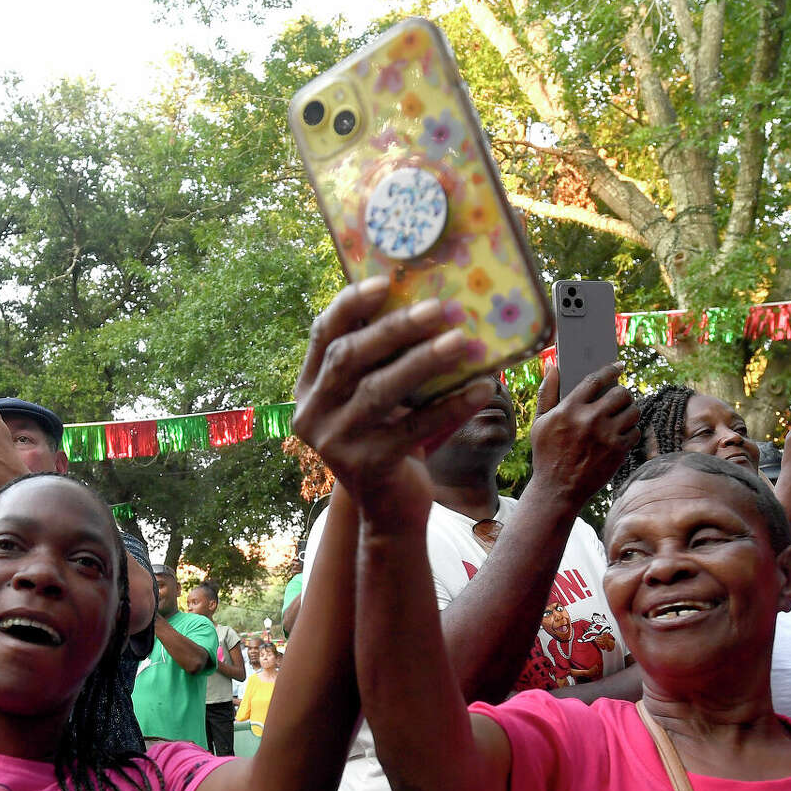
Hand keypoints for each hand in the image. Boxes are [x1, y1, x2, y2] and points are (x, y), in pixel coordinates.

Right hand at [292, 277, 494, 533]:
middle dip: (395, 328)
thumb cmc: (390, 438)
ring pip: (378, 391)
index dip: (351, 304)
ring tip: (462, 341)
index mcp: (309, 388)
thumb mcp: (379, 397)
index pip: (323, 334)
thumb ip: (386, 360)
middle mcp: (312, 413)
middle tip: (438, 307)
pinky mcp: (367, 466)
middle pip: (348, 358)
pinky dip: (450, 405)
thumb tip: (435, 304)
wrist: (389, 508)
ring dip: (423, 361)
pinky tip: (481, 388)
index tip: (385, 281)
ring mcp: (335, 441)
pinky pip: (413, 427)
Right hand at [527, 364, 640, 506]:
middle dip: (622, 393)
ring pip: (633, 410)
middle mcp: (589, 419)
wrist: (557, 489)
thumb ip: (546, 393)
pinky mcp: (618, 451)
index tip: (619, 367)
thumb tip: (553, 366)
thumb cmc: (547, 454)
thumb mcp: (539, 423)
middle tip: (619, 398)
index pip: (596, 379)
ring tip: (622, 415)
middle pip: (620, 392)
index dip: (610, 369)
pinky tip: (621, 434)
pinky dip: (631, 431)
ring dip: (630, 410)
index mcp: (569, 409)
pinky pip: (635, 431)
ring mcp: (606, 435)